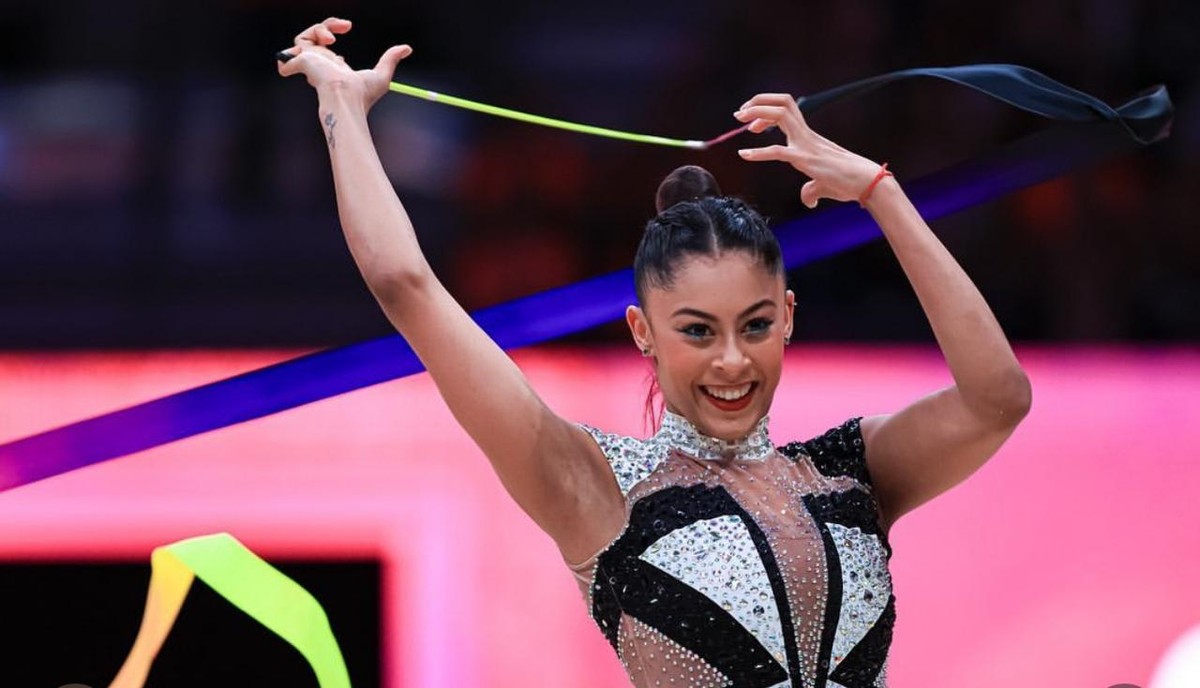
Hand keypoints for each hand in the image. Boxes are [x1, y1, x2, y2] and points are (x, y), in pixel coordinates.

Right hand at [276, 17, 411, 112]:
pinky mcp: (300, 64)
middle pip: (314, 37)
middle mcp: (319, 65)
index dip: (333, 29)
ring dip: (317, 30)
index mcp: (333, 67)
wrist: (347, 97)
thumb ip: (391, 59)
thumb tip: (407, 48)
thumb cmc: (363, 94)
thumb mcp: (381, 74)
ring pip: (302, 39)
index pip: (326, 45)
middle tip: (345, 25)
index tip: (348, 26)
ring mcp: (308, 65)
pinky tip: (305, 58)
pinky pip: (286, 56)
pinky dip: (290, 56)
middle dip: (327, 25)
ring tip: (332, 38)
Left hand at [734, 94, 885, 208]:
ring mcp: (806, 144)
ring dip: (757, 113)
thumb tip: (808, 201)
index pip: (786, 110)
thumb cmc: (848, 182)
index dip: (767, 110)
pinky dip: (758, 152)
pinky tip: (744, 154)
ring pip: (780, 114)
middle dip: (758, 103)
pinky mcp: (805, 159)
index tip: (752, 123)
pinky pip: (778, 151)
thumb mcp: (823, 185)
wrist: (866, 182)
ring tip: (739, 120)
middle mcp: (806, 135)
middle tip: (739, 113)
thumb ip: (812, 190)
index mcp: (808, 136)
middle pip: (782, 103)